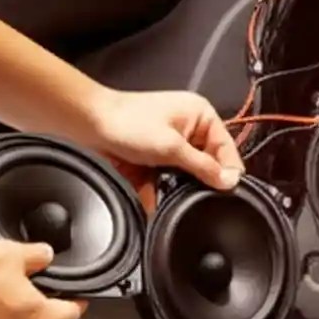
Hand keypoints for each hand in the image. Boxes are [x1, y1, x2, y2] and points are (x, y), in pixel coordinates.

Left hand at [88, 90, 244, 192]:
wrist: (88, 123)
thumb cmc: (128, 123)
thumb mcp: (171, 147)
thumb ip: (203, 166)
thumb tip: (229, 181)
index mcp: (201, 115)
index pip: (226, 148)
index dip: (228, 171)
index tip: (227, 193)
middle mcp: (189, 128)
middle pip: (207, 164)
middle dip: (199, 182)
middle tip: (197, 199)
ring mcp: (170, 144)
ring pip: (185, 176)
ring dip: (178, 189)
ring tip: (174, 199)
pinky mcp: (154, 159)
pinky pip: (165, 180)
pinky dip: (159, 191)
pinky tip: (154, 202)